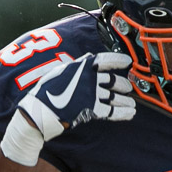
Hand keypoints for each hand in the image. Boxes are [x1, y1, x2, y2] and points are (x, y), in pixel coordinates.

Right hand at [0, 52, 134, 166]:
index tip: (128, 61)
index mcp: (82, 67)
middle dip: (123, 85)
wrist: (39, 110)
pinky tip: (130, 114)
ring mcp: (92, 94)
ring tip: (132, 104)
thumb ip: (77, 65)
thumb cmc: (46, 90)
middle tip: (128, 88)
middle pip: (113, 81)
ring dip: (125, 101)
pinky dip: (122, 113)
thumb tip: (89, 57)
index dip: (118, 60)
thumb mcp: (59, 71)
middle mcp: (90, 79)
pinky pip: (112, 112)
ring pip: (115, 97)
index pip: (105, 60)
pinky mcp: (92, 110)